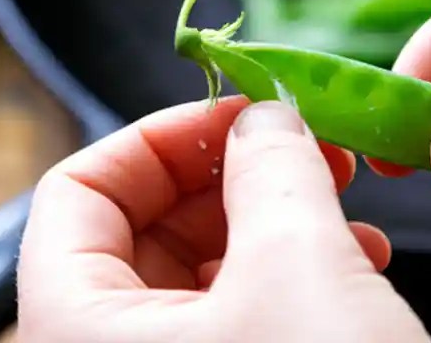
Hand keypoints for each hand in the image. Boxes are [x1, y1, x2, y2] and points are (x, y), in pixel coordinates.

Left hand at [16, 96, 430, 341]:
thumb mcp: (300, 269)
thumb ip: (273, 168)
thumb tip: (265, 117)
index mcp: (72, 327)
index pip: (77, 190)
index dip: (159, 135)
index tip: (239, 109)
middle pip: (140, 229)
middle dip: (230, 175)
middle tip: (305, 144)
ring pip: (198, 277)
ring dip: (272, 222)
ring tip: (347, 205)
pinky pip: (236, 324)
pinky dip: (290, 280)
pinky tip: (358, 262)